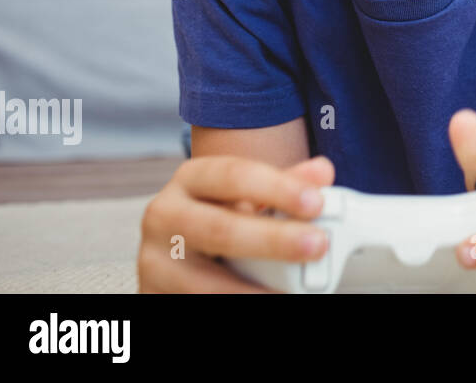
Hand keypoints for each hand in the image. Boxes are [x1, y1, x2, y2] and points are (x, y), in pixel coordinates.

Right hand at [137, 155, 334, 291]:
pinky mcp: (153, 295)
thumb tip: (322, 172)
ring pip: (205, 282)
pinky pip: (195, 302)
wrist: (176, 250)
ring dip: (253, 291)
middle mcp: (164, 216)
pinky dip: (236, 301)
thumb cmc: (220, 213)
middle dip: (272, 239)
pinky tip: (267, 299)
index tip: (316, 203)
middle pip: (220, 229)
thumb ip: (284, 184)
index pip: (234, 175)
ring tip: (292, 292)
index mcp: (192, 179)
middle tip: (317, 245)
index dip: (277, 188)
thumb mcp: (249, 194)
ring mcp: (154, 262)